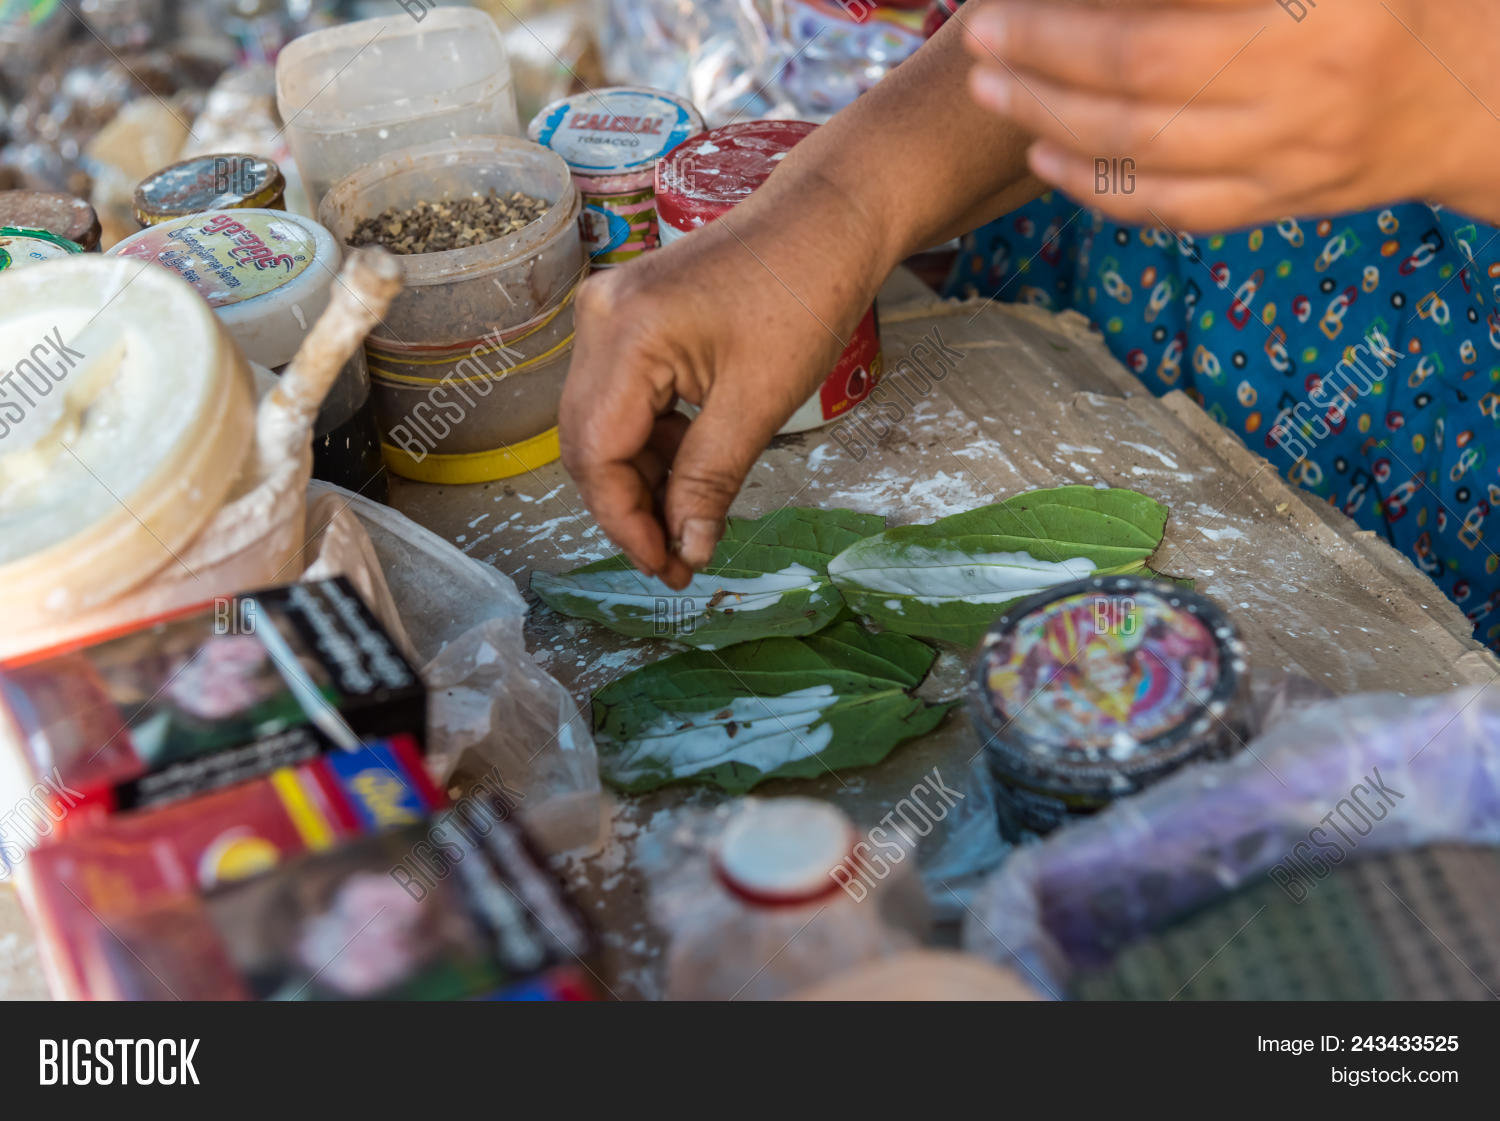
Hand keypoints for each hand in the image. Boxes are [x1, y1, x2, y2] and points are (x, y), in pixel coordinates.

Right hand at [559, 187, 872, 588]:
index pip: (595, 454)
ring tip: (690, 526)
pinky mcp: (632, 318)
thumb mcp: (759, 402)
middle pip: (588, 443)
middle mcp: (600, 320)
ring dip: (642, 480)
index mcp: (624, 333)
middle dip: (630, 508)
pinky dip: (652, 443)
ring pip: (603, 426)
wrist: (830, 218)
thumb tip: (687, 548)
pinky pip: (624, 398)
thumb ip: (709, 481)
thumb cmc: (806, 291)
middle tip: (678, 559)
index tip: (666, 566)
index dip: (626, 522)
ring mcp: (611, 315)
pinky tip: (688, 473)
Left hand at [961, 0, 1499, 228]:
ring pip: (1143, 163)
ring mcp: (1294, 161)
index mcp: (1316, 12)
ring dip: (1054, 133)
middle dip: (1040, 76)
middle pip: (1134, 100)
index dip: (1063, 30)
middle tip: (980, 51)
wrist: (1485, 92)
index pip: (1154, 35)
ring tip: (997, 95)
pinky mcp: (1284, 204)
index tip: (1001, 13)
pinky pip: (1174, 213)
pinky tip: (1050, 163)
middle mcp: (1304, 94)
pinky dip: (1100, 193)